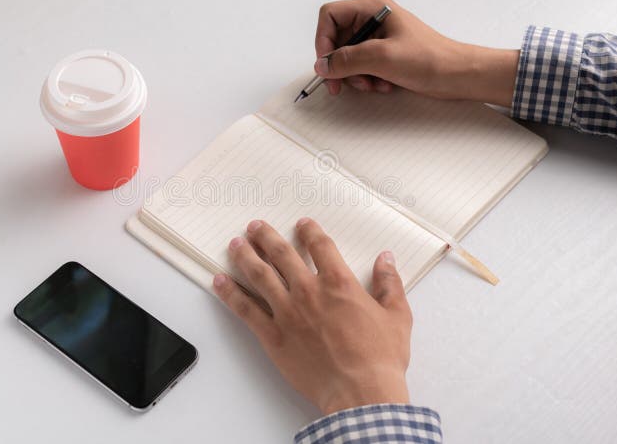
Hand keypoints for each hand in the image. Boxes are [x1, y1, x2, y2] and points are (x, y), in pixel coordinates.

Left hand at [212, 217, 411, 414]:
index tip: (302, 224)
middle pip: (281, 254)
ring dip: (245, 256)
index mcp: (338, 283)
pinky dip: (230, 293)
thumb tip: (386, 259)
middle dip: (266, 236)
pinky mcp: (273, 336)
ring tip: (235, 244)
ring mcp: (287, 313)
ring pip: (259, 275)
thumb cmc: (380, 358)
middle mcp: (308, 291)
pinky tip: (220, 282)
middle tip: (255, 227)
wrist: (360, 392)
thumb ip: (390, 283)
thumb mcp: (397, 316)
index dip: (309, 231)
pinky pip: (246, 310)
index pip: (320, 246)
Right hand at [314, 0, 517, 106]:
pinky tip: (383, 84)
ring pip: (347, 57)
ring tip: (371, 84)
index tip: (327, 64)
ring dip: (355, 75)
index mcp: (373, 8)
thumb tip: (323, 65)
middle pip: (336, 39)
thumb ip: (347, 60)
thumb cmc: (431, 59)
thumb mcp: (382, 58)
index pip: (330, 16)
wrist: (457, 75)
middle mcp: (373, 19)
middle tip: (342, 84)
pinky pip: (361, 66)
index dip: (323, 40)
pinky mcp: (384, 54)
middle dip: (340, 65)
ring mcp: (378, 37)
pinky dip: (367, 79)